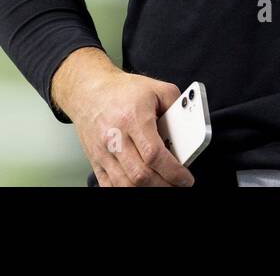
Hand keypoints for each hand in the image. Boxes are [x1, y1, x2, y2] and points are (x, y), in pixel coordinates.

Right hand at [70, 70, 195, 186]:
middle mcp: (115, 137)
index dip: (173, 171)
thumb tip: (190, 126)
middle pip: (140, 175)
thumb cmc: (122, 90)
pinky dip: (126, 191)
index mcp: (133, 118)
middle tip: (177, 183)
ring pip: (125, 184)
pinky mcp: (95, 161)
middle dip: (164, 184)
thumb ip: (178, 105)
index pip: (154, 154)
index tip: (186, 178)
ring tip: (162, 185)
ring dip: (148, 190)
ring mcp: (103, 152)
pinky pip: (109, 186)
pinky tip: (139, 186)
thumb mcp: (156, 89)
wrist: (89, 90)